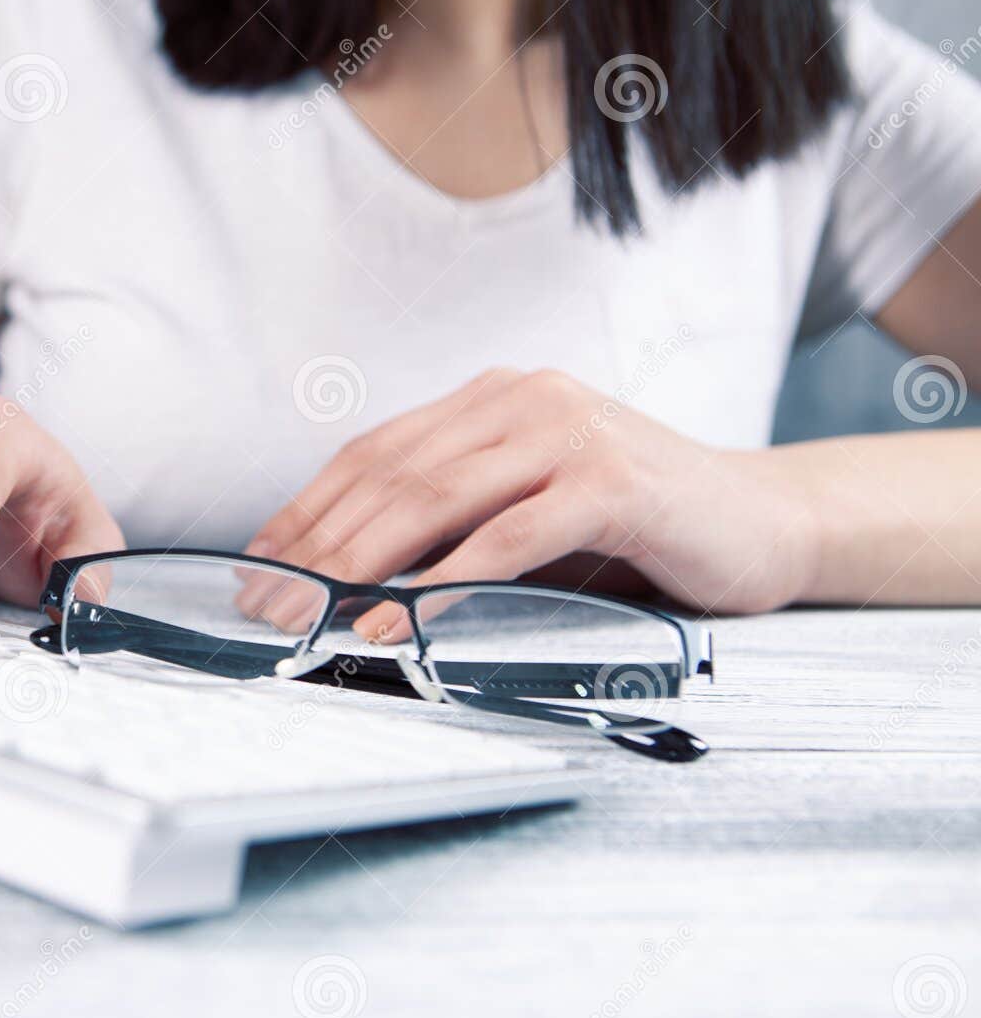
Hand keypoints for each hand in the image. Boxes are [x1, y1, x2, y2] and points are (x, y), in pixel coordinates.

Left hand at [243, 368, 819, 637]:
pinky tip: (402, 617)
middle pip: (390, 475)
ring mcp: (568, 434)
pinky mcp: (611, 482)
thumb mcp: (528, 508)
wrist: (760, 523)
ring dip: (363, 564)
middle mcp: (522, 400)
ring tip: (314, 613)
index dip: (306, 510)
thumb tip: (349, 576)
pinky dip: (447, 581)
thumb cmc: (634, 528)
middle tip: (268, 604)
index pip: (374, 453)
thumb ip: (455, 520)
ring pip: (436, 498)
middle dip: (317, 546)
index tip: (257, 565)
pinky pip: (508, 536)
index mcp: (491, 400)